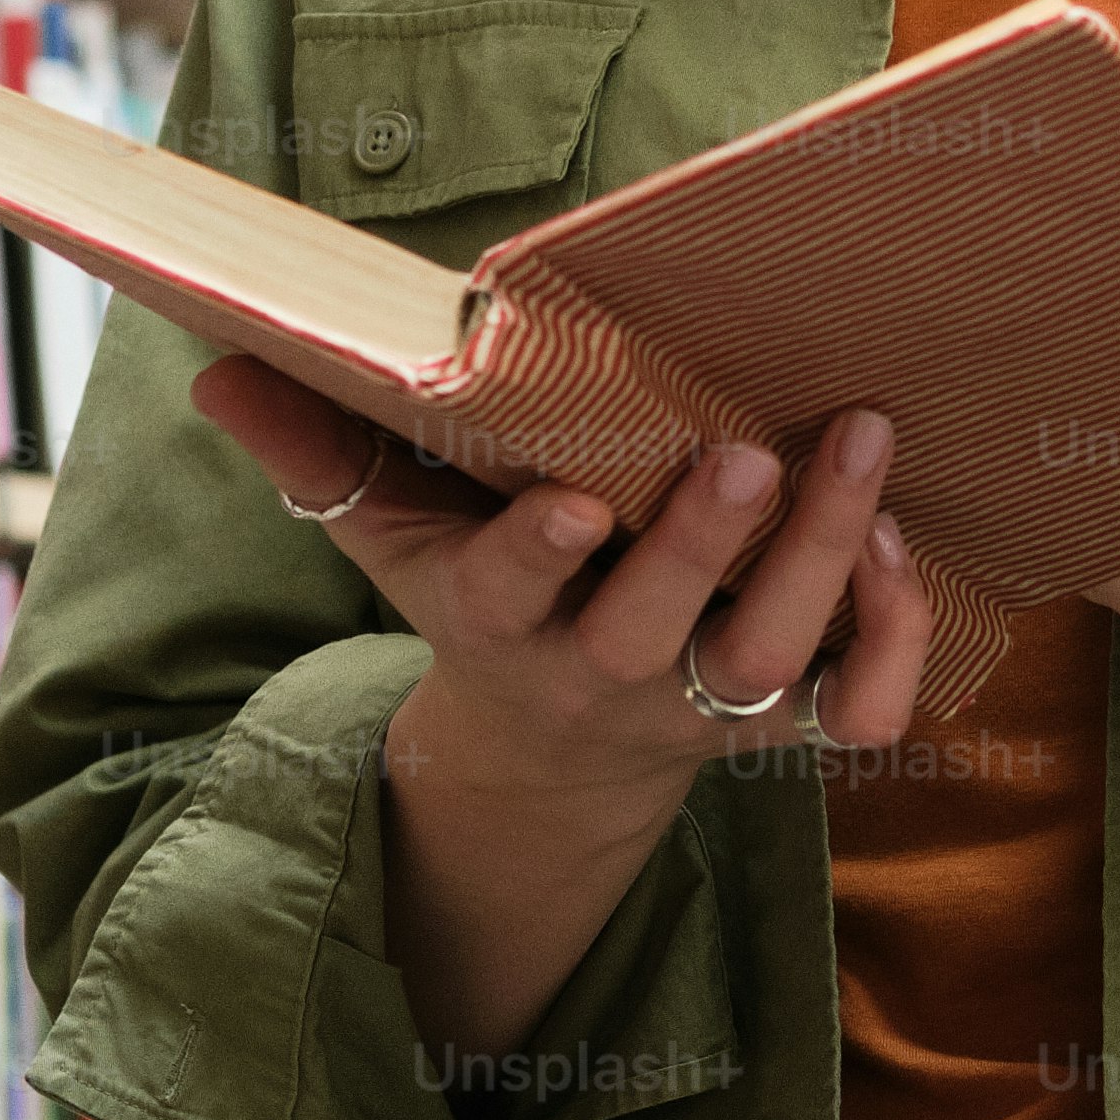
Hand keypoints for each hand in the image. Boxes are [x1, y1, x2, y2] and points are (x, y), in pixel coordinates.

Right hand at [187, 360, 938, 773]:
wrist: (561, 751)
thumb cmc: (479, 595)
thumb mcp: (388, 532)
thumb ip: (316, 450)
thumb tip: (215, 368)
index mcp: (495, 623)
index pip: (507, 594)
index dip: (539, 556)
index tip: (575, 502)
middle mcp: (601, 675)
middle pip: (655, 630)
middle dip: (703, 545)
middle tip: (745, 451)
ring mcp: (701, 706)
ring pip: (772, 658)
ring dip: (824, 558)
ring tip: (860, 443)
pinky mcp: (787, 724)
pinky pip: (862, 709)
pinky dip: (899, 639)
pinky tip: (904, 544)